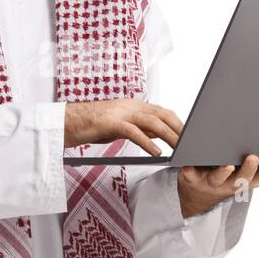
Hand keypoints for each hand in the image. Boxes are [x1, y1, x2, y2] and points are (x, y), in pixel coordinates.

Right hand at [63, 99, 183, 153]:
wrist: (66, 122)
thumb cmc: (91, 125)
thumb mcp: (120, 127)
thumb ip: (139, 128)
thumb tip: (158, 134)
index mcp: (133, 106)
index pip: (163, 112)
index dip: (178, 123)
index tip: (190, 135)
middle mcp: (129, 106)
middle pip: (162, 115)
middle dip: (179, 129)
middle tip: (192, 143)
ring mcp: (120, 112)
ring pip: (151, 122)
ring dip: (168, 135)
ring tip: (180, 148)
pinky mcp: (109, 122)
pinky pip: (133, 131)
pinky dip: (146, 142)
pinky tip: (155, 152)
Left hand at [177, 145, 258, 218]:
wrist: (201, 192)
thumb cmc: (235, 178)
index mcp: (250, 179)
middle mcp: (232, 182)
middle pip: (242, 179)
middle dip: (249, 169)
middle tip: (253, 157)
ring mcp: (212, 181)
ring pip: (218, 178)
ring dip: (223, 172)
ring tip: (227, 163)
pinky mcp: (191, 177)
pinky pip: (189, 175)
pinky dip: (188, 171)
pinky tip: (188, 165)